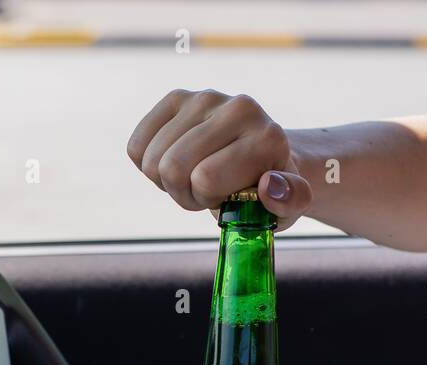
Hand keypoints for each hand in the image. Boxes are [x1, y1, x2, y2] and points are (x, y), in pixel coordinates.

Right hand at [126, 89, 312, 228]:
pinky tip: (176, 161)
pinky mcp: (177, 97)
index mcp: (267, 137)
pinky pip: (136, 147)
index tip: (229, 197)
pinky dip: (148, 166)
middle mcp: (238, 107)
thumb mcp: (289, 205)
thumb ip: (290, 200)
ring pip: (151, 161)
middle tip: (208, 191)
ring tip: (194, 176)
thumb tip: (267, 185)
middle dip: (184, 193)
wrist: (261, 157)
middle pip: (172, 168)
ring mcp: (204, 97)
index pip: (204, 179)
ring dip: (166, 182)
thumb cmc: (269, 189)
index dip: (208, 200)